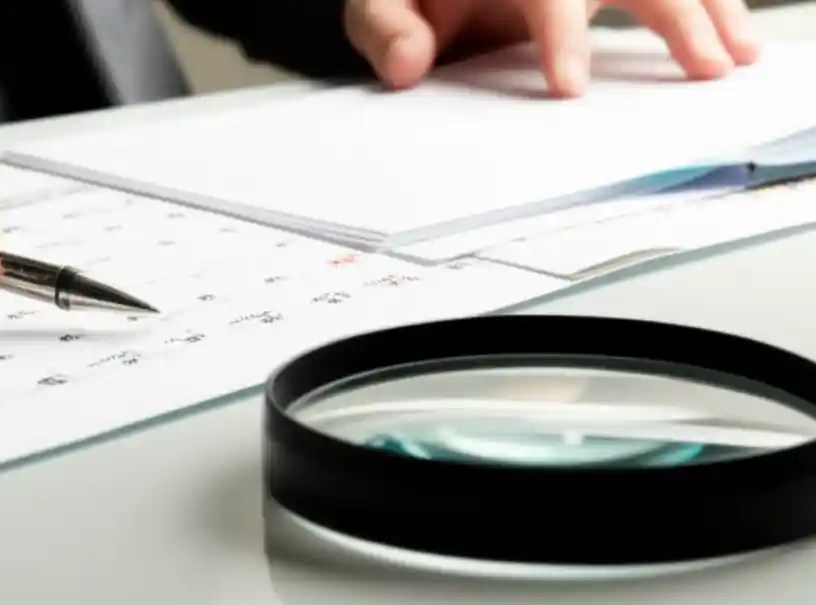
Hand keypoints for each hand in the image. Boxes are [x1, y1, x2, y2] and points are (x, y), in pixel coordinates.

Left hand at [344, 0, 760, 96]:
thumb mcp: (380, 4)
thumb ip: (386, 31)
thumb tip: (408, 66)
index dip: (562, 35)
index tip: (570, 87)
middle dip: (671, 18)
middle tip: (702, 67)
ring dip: (705, 11)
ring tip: (734, 60)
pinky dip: (706, 8)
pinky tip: (735, 43)